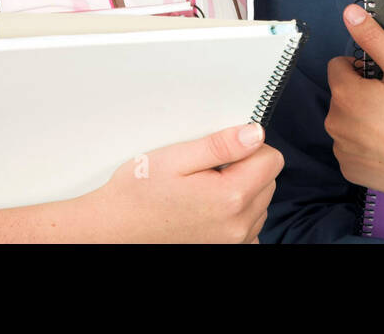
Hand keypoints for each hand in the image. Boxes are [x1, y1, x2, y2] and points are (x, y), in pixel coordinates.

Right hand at [88, 122, 282, 242]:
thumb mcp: (175, 157)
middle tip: (205, 169)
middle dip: (245, 168)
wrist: (112, 230)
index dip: (248, 146)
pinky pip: (250, 226)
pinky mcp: (227, 250)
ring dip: (242, 191)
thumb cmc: (137, 193)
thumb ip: (221, 145)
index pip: (272, 158)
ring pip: (261, 203)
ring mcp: (234, 242)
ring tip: (202, 190)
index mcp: (231, 197)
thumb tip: (256, 133)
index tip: (221, 150)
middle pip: (268, 181)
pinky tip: (209, 209)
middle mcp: (238, 225)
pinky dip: (237, 214)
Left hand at [325, 4, 383, 198]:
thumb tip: (350, 12)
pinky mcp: (350, 170)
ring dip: (361, 120)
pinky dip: (364, 146)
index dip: (360, 68)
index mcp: (344, 93)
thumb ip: (373, 37)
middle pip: (342, 95)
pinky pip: (350, 149)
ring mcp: (341, 148)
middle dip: (360, 94)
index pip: (338, 67)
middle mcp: (335, 122)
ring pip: (345, 123)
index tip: (382, 78)